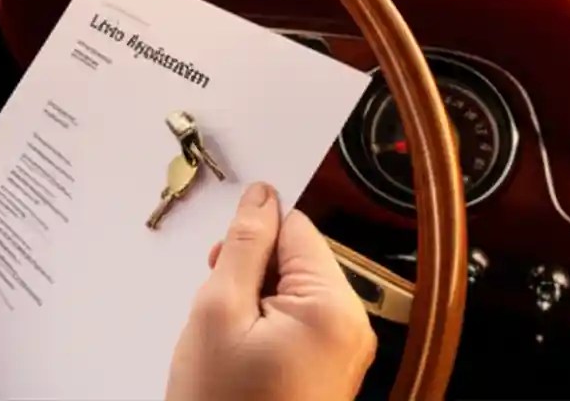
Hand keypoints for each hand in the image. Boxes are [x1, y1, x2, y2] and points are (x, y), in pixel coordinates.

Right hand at [166, 182, 375, 400]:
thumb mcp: (218, 314)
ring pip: (292, 293)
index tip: (224, 254)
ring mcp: (343, 352)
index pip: (297, 228)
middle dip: (252, 274)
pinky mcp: (329, 371)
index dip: (253, 235)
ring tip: (229, 343)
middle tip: (219, 311)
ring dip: (254, 304)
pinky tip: (241, 356)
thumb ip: (242, 247)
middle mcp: (351, 328)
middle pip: (298, 260)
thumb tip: (260, 199)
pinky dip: (264, 330)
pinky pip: (296, 325)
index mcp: (332, 307)